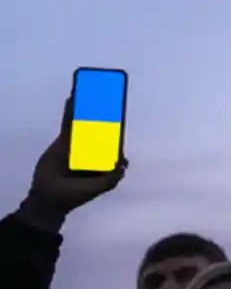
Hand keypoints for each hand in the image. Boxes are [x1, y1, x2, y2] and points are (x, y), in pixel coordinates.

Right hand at [27, 99, 126, 214]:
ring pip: (84, 122)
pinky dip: (70, 112)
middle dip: (103, 113)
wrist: (49, 197)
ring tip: (90, 92)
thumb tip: (123, 161)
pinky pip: (68, 123)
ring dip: (87, 108)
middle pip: (100, 127)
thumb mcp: (98, 187)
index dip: (117, 127)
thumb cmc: (76, 195)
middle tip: (107, 95)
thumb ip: (112, 177)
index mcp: (104, 159)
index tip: (120, 112)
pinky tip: (73, 99)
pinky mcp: (63, 141)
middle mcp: (93, 149)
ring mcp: (78, 143)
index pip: (113, 140)